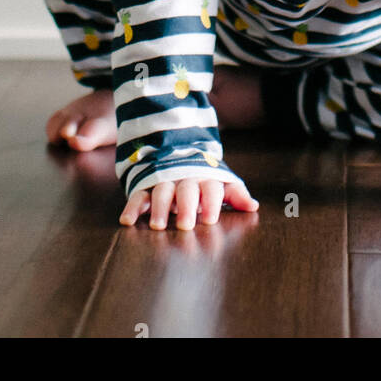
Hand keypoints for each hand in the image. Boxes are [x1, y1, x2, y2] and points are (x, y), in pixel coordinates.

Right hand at [119, 177, 258, 230]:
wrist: (175, 153)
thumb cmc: (202, 178)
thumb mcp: (220, 183)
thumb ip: (235, 194)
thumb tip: (253, 206)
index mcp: (204, 179)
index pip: (210, 188)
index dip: (211, 202)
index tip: (210, 219)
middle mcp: (184, 179)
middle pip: (186, 191)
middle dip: (186, 207)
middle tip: (186, 225)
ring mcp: (164, 181)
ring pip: (162, 192)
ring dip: (160, 208)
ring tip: (159, 226)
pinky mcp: (146, 186)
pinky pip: (138, 196)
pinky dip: (132, 207)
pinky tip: (127, 221)